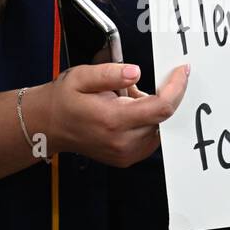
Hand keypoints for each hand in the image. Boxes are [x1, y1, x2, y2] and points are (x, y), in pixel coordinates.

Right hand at [38, 61, 189, 167]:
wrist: (48, 126)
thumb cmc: (63, 101)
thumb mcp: (81, 77)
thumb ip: (110, 73)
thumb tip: (136, 72)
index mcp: (113, 120)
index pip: (161, 107)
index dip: (176, 88)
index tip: (181, 71)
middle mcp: (122, 141)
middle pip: (162, 117)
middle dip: (156, 95)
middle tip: (127, 88)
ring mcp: (126, 153)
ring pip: (158, 127)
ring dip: (149, 110)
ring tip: (121, 102)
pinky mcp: (127, 158)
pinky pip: (151, 138)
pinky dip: (146, 122)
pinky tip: (124, 114)